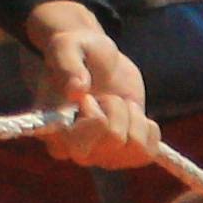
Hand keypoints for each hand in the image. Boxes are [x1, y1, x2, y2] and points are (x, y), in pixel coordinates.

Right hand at [22, 1, 156, 168]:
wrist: (98, 60)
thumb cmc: (76, 52)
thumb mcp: (67, 47)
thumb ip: (67, 65)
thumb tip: (76, 90)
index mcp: (53, 131)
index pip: (78, 146)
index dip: (93, 119)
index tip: (87, 97)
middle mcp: (75, 150)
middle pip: (114, 139)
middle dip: (116, 108)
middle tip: (103, 95)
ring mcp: (102, 156)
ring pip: (136, 144)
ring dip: (131, 114)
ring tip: (116, 102)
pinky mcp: (126, 154)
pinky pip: (149, 151)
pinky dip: (147, 127)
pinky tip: (132, 114)